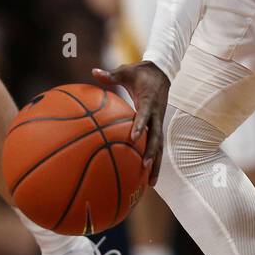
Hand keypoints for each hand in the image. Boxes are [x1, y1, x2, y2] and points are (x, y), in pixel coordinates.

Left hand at [92, 61, 167, 184]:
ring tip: (150, 183)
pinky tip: (147, 177)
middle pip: (156, 137)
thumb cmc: (140, 73)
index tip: (133, 137)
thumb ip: (111, 74)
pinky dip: (154, 161)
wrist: (161, 72)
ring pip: (159, 146)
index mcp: (149, 101)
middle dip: (151, 153)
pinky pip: (157, 146)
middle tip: (144, 166)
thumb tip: (93, 71)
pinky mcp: (158, 126)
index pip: (145, 115)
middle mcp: (156, 114)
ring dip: (156, 164)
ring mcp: (159, 122)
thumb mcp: (126, 71)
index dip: (140, 125)